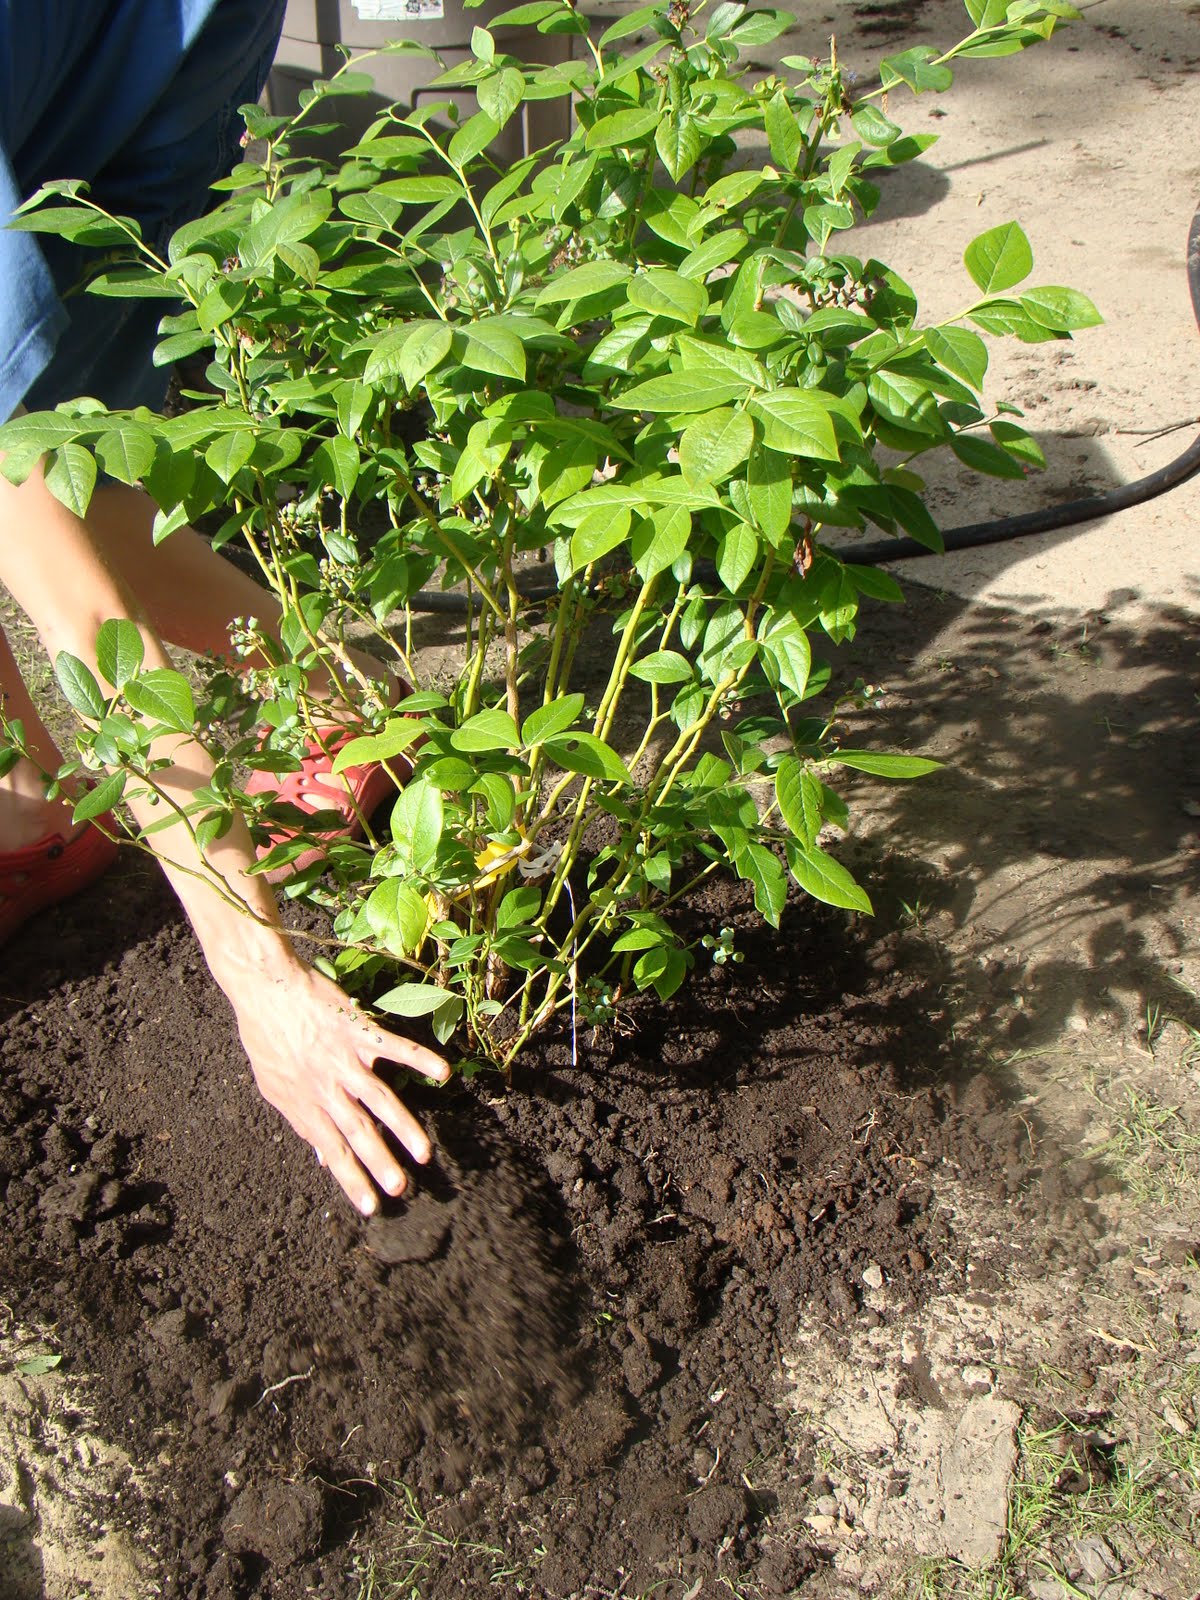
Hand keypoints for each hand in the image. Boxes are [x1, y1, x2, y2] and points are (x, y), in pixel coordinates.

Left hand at [228, 960, 450, 1214]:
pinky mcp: (357, 1030)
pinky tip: (442, 1072)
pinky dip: (418, 1059)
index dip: (350, 1178)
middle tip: (399, 1189)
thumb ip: (300, 1117)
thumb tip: (320, 1153)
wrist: (263, 987)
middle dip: (378, 1163)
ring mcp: (343, 1058)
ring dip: (401, 1127)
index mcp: (303, 1102)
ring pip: (377, 1098)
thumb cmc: (265, 1035)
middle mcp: (324, 1085)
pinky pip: (392, 1047)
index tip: (370, 1206)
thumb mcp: (273, 1085)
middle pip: (356, 1130)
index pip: (331, 1149)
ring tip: (422, 1153)